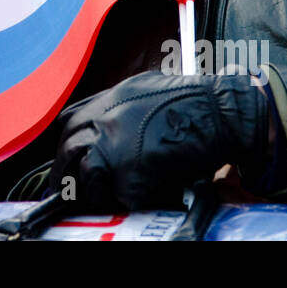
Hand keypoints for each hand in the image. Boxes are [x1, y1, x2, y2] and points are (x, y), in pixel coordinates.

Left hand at [49, 72, 271, 210]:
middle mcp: (103, 121)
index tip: (67, 157)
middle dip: (68, 171)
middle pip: (69, 151)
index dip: (66, 142)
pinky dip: (126, 200)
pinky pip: (120, 195)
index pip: (68, 123)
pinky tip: (136, 197)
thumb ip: (119, 104)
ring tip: (100, 198)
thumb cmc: (192, 101)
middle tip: (71, 188)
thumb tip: (108, 122)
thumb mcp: (144, 88)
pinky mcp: (130, 175)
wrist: (220, 112)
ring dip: (92, 189)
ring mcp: (113, 148)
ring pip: (87, 176)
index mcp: (106, 100)